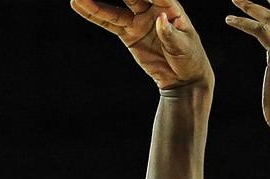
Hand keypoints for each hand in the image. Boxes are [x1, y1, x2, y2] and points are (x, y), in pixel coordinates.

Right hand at [72, 0, 212, 90]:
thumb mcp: (184, 46)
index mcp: (169, 6)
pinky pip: (109, 22)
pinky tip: (79, 4)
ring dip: (95, 2)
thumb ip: (170, 33)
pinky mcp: (129, 33)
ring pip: (114, 8)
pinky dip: (94, 14)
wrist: (183, 79)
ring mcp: (138, 20)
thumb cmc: (190, 59)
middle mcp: (151, 9)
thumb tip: (161, 19)